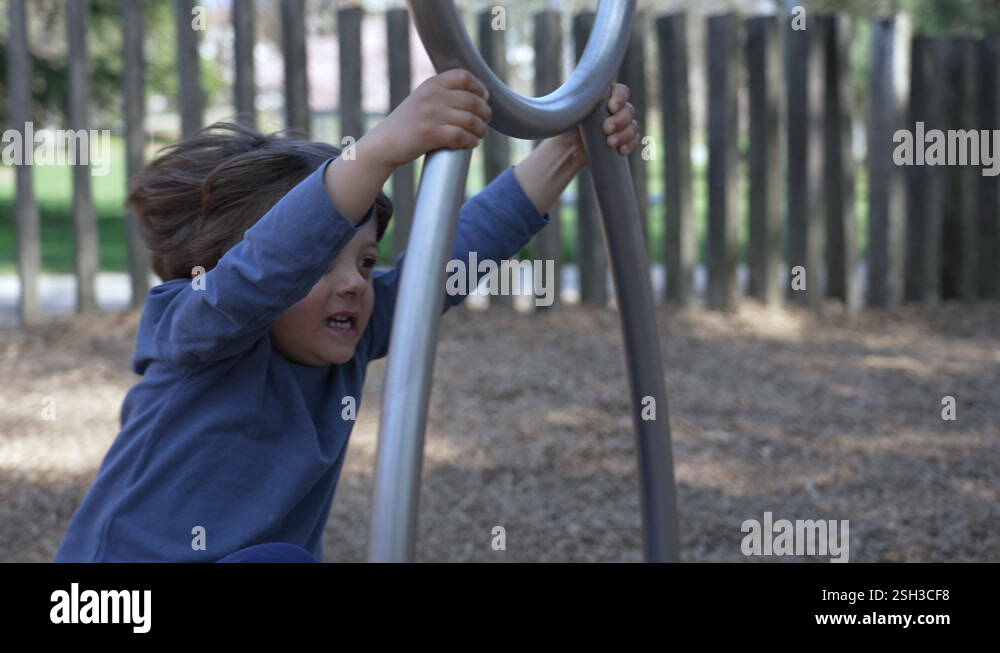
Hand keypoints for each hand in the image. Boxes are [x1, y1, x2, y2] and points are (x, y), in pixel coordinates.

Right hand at [366, 69, 492, 167]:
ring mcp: (430, 114)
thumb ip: (443, 94)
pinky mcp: (429, 134)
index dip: (479, 88)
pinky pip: (460, 136)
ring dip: (480, 129)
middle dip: (484, 113)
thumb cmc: (408, 124)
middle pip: (472, 100)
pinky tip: (471, 143)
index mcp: (431, 84)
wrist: (384, 143)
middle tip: (485, 122)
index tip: (484, 98)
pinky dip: (470, 141)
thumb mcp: (423, 100)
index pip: (464, 77)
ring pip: (470, 120)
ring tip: (480, 134)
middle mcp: (431, 96)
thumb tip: (478, 98)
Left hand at [547, 82, 640, 167]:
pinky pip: (634, 141)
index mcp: (605, 96)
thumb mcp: (569, 110)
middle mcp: (616, 109)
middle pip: (629, 110)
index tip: (611, 107)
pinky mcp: (623, 140)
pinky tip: (621, 151)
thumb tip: (580, 94)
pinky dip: (630, 145)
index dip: (620, 98)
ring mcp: (621, 125)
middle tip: (606, 129)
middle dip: (620, 120)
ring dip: (624, 135)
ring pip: (633, 126)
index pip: (621, 91)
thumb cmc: (566, 125)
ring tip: (610, 143)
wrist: (567, 148)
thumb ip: (577, 100)